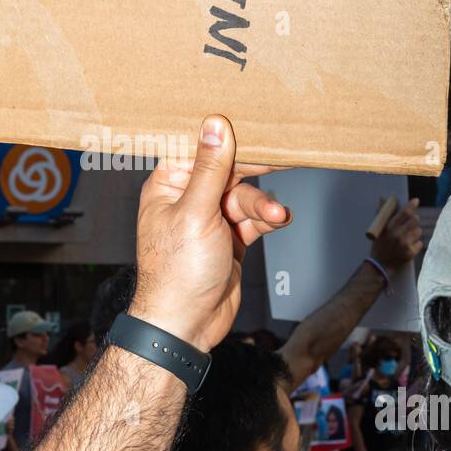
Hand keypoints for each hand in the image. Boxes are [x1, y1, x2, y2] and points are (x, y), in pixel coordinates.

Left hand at [128, 115, 290, 351]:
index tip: (255, 130)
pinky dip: (265, 220)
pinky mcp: (228, 239)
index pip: (199, 150)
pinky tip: (278, 220)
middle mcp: (187, 199)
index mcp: (168, 185)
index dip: (226, 140)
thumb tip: (214, 126)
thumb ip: (210, 169)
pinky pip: (252, 220)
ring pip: (244, 197)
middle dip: (254, 175)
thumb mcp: (196, 213)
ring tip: (275, 216)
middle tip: (282, 161)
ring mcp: (209, 219)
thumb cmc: (176, 274)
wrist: (187, 324)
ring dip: (262, 206)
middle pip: (227, 172)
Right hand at [370, 198, 421, 273]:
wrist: (380, 265)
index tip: (416, 201)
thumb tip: (382, 198)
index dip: (411, 206)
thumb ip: (382, 214)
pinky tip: (408, 247)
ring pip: (418, 231)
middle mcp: (399, 235)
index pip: (404, 213)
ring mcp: (405, 244)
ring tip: (407, 237)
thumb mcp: (378, 229)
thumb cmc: (378, 246)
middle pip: (415, 220)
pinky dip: (416, 244)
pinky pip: (420, 243)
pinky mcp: (411, 253)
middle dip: (414, 220)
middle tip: (410, 223)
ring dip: (415, 233)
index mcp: (390, 228)